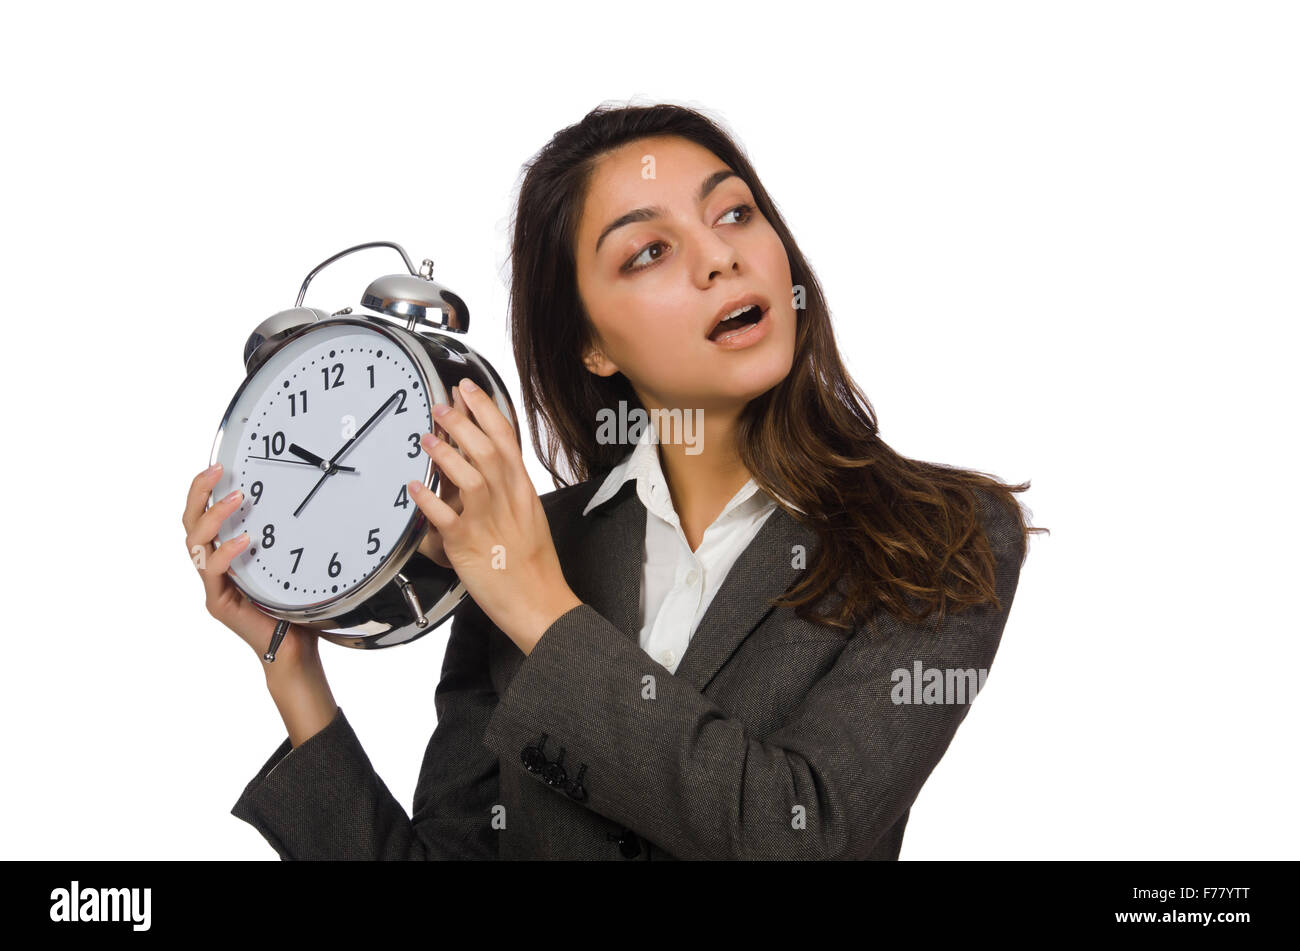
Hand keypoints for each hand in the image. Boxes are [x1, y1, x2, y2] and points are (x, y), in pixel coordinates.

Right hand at [183, 463, 321, 671]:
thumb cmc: (298, 602)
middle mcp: (214, 565)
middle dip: (197, 492)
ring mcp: (214, 584)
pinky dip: (226, 553)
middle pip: (189, 522)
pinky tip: (244, 540)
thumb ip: (291, 532)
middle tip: (216, 469)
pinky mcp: (219, 602)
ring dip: (213, 516)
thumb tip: (317, 492)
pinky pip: (212, 571)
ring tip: (235, 498)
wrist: (297, 646)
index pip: (204, 513)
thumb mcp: (295, 558)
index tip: (219, 462)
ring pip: (194, 543)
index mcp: (227, 551)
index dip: (203, 487)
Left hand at [406, 379, 580, 652]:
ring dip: (445, 455)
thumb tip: (482, 469)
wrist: (541, 604)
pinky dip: (428, 501)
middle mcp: (508, 501)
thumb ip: (506, 491)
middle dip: (462, 422)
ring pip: (469, 477)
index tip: (469, 388)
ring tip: (426, 438)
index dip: (486, 409)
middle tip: (440, 404)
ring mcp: (488, 523)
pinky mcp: (468, 547)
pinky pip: (444, 519)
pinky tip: (414, 487)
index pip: (507, 438)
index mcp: (522, 491)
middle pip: (487, 450)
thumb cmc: (533, 566)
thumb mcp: (528, 517)